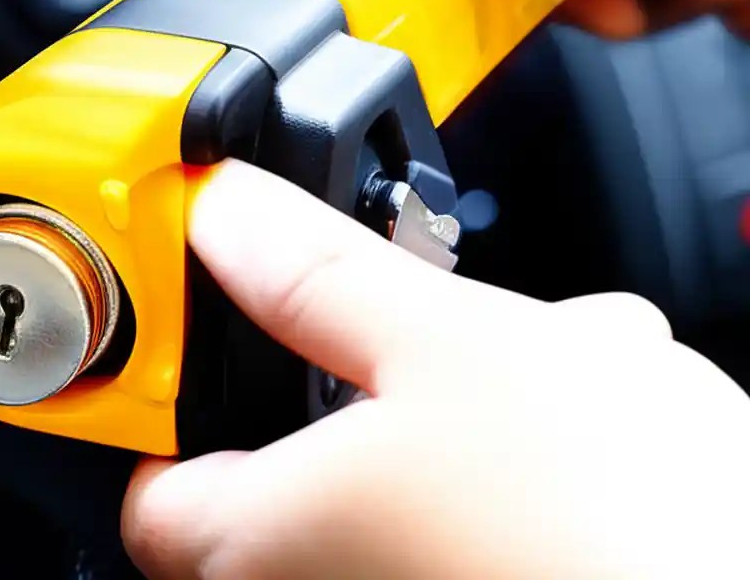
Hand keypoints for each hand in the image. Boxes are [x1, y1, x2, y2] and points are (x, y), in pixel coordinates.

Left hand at [121, 160, 749, 578]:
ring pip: (397, 492)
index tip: (224, 342)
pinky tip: (597, 432)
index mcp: (262, 549)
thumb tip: (226, 216)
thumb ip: (317, 276)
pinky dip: (512, 475)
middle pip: (290, 475)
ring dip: (465, 412)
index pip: (150, 494)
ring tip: (560, 364)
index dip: (177, 407)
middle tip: (431, 332)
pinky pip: (466, 532)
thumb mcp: (448, 343)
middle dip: (369, 379)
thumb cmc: (613, 526)